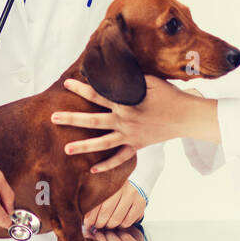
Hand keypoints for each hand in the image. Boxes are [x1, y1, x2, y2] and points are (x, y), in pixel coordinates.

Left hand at [52, 76, 220, 172]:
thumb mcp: (149, 80)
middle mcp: (124, 120)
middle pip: (93, 121)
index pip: (98, 94)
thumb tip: (114, 69)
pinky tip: (93, 170)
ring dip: (83, 147)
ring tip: (66, 150)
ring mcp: (130, 135)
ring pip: (102, 143)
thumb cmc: (169, 95)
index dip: (81, 89)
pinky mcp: (137, 146)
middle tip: (53, 118)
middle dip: (71, 119)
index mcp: (125, 102)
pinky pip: (120, 158)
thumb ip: (129, 77)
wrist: (186, 116)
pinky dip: (107, 165)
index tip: (66, 84)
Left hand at [84, 181, 144, 229]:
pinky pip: (128, 221)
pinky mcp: (141, 203)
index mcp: (109, 181)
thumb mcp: (107, 181)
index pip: (97, 204)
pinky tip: (119, 222)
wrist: (141, 170)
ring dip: (109, 226)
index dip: (90, 217)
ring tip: (106, 224)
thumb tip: (87, 218)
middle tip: (96, 225)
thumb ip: (97, 196)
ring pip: (116, 220)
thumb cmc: (120, 179)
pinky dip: (121, 225)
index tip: (87, 223)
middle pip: (105, 214)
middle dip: (99, 223)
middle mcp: (121, 188)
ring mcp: (132, 195)